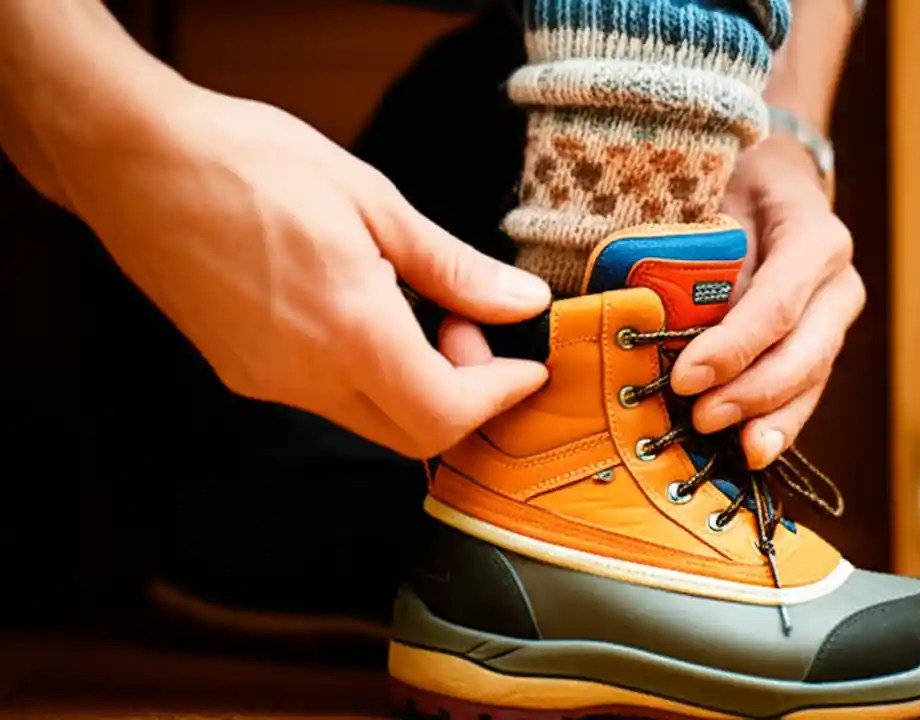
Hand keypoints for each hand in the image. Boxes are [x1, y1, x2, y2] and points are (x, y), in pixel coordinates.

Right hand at [58, 84, 550, 457]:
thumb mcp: (374, 203)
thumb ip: (453, 268)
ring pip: (369, 418)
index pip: (446, 416)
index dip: (499, 398)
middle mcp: (305, 376)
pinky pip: (325, 397)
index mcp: (349, 331)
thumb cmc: (252, 165)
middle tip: (466, 325)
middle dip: (463, 395)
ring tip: (414, 305)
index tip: (525, 365)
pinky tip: (364, 310)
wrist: (133, 162)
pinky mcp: (240, 372)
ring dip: (415, 383)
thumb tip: (520, 303)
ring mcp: (266, 382)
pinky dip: (368, 373)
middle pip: (412, 434)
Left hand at [672, 135, 864, 468]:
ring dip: (772, 418)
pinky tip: (754, 451)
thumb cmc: (728, 185)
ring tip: (739, 451)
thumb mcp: (709, 199)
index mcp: (815, 235)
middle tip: (702, 419)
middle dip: (753, 393)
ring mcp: (836, 316)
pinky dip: (779, 422)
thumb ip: (691, 253)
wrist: (767, 181)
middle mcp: (838, 280)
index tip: (688, 377)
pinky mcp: (822, 343)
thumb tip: (645, 310)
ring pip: (813, 378)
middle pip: (806, 349)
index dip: (735, 345)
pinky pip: (805, 389)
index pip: (778, 302)